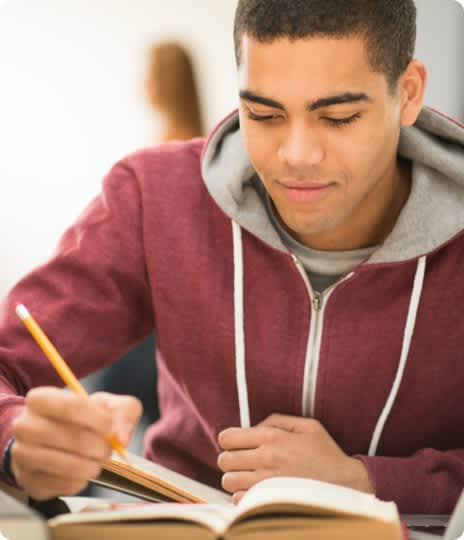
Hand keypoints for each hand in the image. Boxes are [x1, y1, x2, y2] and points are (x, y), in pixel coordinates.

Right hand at [10, 386, 141, 499]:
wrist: (55, 441)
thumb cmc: (82, 418)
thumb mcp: (106, 405)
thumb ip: (122, 410)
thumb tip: (121, 436)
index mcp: (40, 398)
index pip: (71, 406)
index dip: (98, 419)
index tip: (111, 427)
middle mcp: (25, 426)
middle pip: (72, 438)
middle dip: (100, 446)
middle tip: (109, 448)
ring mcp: (22, 455)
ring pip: (68, 465)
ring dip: (93, 465)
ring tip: (98, 460)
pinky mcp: (28, 481)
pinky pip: (63, 485)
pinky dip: (82, 480)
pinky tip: (83, 471)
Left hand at [218, 414, 373, 502]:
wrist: (346, 486)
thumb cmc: (326, 454)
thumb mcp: (307, 426)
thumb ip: (277, 420)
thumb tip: (254, 427)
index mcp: (272, 437)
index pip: (227, 437)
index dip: (228, 440)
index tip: (236, 444)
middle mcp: (266, 458)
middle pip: (224, 459)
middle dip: (230, 459)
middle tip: (243, 462)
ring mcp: (265, 483)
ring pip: (228, 481)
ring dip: (235, 479)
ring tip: (249, 478)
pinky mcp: (269, 503)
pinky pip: (238, 501)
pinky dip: (243, 497)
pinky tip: (256, 492)